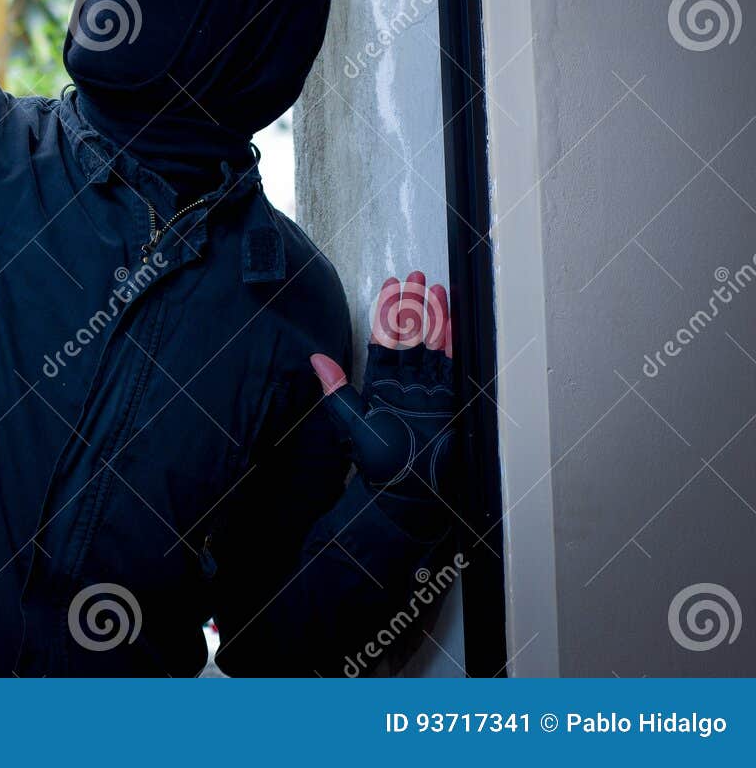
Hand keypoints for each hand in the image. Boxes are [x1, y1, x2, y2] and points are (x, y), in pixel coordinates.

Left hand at [309, 271, 457, 508]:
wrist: (408, 492)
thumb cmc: (378, 463)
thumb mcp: (352, 422)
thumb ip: (338, 390)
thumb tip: (316, 359)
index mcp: (381, 383)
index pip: (384, 338)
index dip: (387, 311)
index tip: (390, 285)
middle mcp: (404, 381)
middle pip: (409, 333)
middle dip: (412, 304)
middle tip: (415, 275)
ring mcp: (427, 388)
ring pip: (431, 343)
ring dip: (432, 315)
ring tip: (434, 287)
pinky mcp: (446, 399)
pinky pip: (448, 364)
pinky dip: (450, 340)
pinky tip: (451, 318)